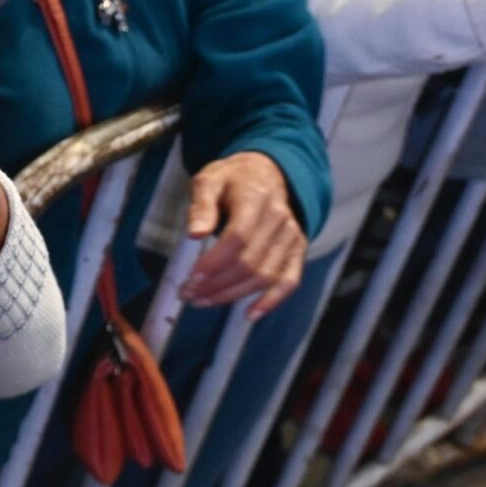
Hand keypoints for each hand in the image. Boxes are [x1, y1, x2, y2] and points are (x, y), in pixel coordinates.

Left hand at [181, 151, 305, 318]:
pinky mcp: (297, 250)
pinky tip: (250, 314)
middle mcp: (279, 220)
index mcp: (255, 200)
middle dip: (216, 284)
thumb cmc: (232, 178)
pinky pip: (289, 280)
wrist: (267, 173)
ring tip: (203, 301)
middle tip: (188, 294)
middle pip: (250, 263)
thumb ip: (201, 205)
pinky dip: (272, 301)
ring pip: (265, 276)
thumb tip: (194, 233)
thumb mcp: (209, 179)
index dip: (214, 262)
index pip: (237, 239)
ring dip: (233, 295)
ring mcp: (291, 237)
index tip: (191, 277)